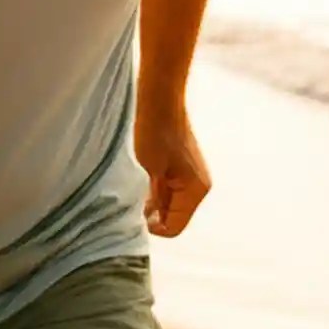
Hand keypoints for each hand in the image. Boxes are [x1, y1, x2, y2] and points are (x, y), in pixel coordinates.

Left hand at [135, 105, 210, 237]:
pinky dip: (153, 191)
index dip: (152, 227)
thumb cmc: (153, 133)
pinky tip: (139, 179)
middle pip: (172, 218)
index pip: (174, 227)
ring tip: (133, 187)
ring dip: (151, 202)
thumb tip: (148, 221)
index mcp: (196, 191)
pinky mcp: (181, 168)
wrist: (158, 100)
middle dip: (152, 214)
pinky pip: (167, 191)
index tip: (133, 213)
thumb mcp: (149, 171)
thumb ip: (152, 201)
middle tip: (130, 200)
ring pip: (168, 205)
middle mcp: (198, 187)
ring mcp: (191, 177)